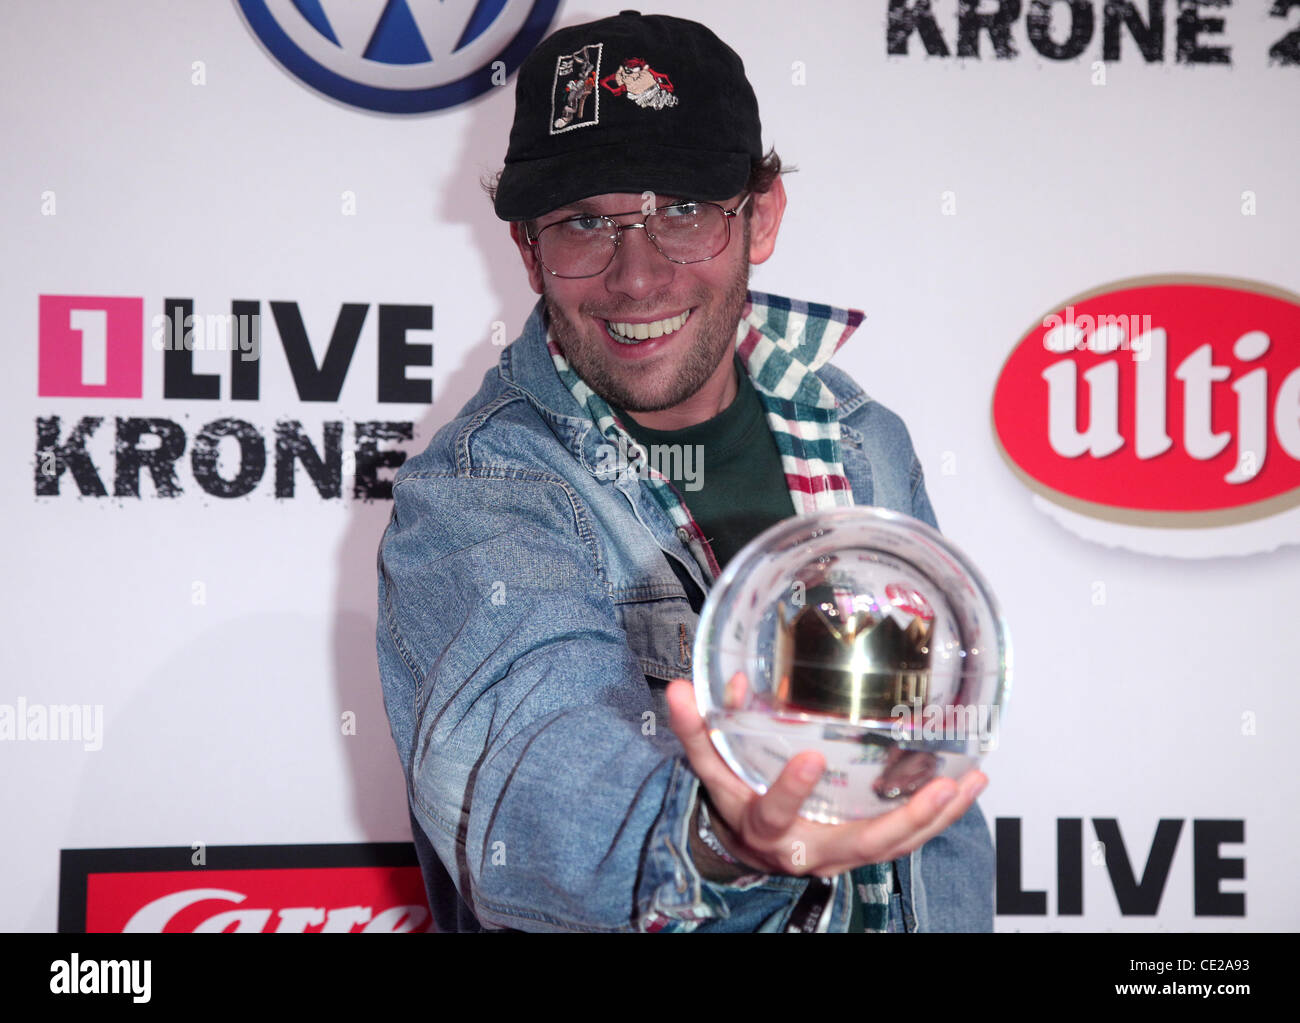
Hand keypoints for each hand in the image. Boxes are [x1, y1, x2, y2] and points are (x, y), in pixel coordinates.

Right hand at [666, 677, 986, 877]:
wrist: (754, 844)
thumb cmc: (738, 796)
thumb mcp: (712, 765)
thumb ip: (698, 729)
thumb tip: (681, 687)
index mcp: (767, 825)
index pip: (775, 812)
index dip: (790, 790)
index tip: (809, 759)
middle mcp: (810, 847)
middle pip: (860, 843)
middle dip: (902, 820)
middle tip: (935, 788)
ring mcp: (843, 852)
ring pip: (895, 846)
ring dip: (935, 818)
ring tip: (966, 783)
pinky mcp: (866, 847)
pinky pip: (909, 839)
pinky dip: (941, 816)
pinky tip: (968, 785)